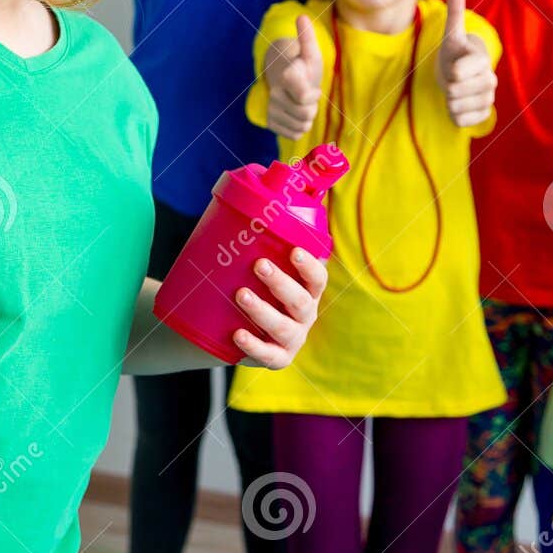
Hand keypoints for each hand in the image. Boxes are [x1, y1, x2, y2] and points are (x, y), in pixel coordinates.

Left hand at [234, 247, 328, 368]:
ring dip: (263, 311)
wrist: (234, 327)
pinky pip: (268, 354)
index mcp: (307, 290)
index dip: (310, 266)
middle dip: (281, 283)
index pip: (318, 278)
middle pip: (301, 301)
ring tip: (241, 294)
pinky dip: (253, 345)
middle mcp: (305, 314)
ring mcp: (292, 338)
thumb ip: (260, 240)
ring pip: (283, 327)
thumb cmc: (252, 286)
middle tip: (259, 265)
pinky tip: (237, 334)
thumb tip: (247, 194)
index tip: (294, 251)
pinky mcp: (277, 358)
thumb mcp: (260, 265)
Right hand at [266, 15, 323, 138]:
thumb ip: (307, 38)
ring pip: (302, 125)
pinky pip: (295, 134)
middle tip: (309, 96)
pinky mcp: (272, 124)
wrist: (286, 81)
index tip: (313, 88)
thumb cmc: (304, 67)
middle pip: (306, 114)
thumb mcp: (310, 53)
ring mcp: (272, 110)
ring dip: (307, 117)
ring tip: (302, 104)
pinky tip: (295, 115)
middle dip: (312, 107)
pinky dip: (299, 127)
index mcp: (286, 76)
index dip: (313, 95)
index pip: (305, 97)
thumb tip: (302, 16)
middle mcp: (275, 94)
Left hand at [436, 0, 496, 126]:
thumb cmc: (455, 52)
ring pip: (456, 106)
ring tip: (454, 90)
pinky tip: (457, 104)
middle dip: (445, 85)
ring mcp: (487, 98)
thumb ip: (455, 14)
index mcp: (480, 60)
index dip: (451, 71)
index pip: (460, 71)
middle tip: (451, 78)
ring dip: (448, 100)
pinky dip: (454, 115)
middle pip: (454, 90)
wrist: (461, 75)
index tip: (452, 66)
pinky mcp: (482, 115)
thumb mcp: (452, 35)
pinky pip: (461, 121)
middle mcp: (488, 80)